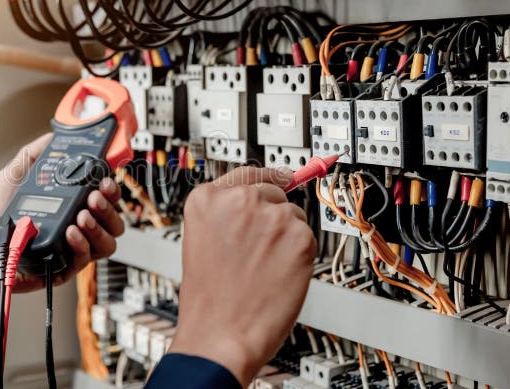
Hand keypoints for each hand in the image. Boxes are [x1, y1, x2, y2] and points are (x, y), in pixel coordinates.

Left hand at [0, 133, 124, 312]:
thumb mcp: (13, 176)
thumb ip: (34, 154)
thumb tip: (53, 135)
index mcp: (69, 205)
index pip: (103, 197)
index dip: (110, 188)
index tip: (104, 178)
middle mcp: (74, 227)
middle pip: (113, 220)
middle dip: (109, 206)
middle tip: (94, 196)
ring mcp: (71, 249)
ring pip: (107, 243)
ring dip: (100, 226)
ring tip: (82, 215)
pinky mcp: (63, 268)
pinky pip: (85, 259)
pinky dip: (81, 244)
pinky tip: (70, 231)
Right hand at [167, 166, 315, 386]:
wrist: (221, 335)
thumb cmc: (208, 300)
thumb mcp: (201, 241)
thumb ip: (225, 215)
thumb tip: (258, 202)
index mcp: (206, 199)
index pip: (245, 173)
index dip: (264, 180)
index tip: (279, 177)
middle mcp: (238, 200)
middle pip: (272, 190)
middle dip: (272, 214)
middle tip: (262, 248)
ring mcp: (270, 216)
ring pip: (292, 214)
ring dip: (286, 236)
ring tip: (264, 268)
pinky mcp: (299, 236)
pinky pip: (308, 237)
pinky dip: (300, 255)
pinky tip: (279, 275)